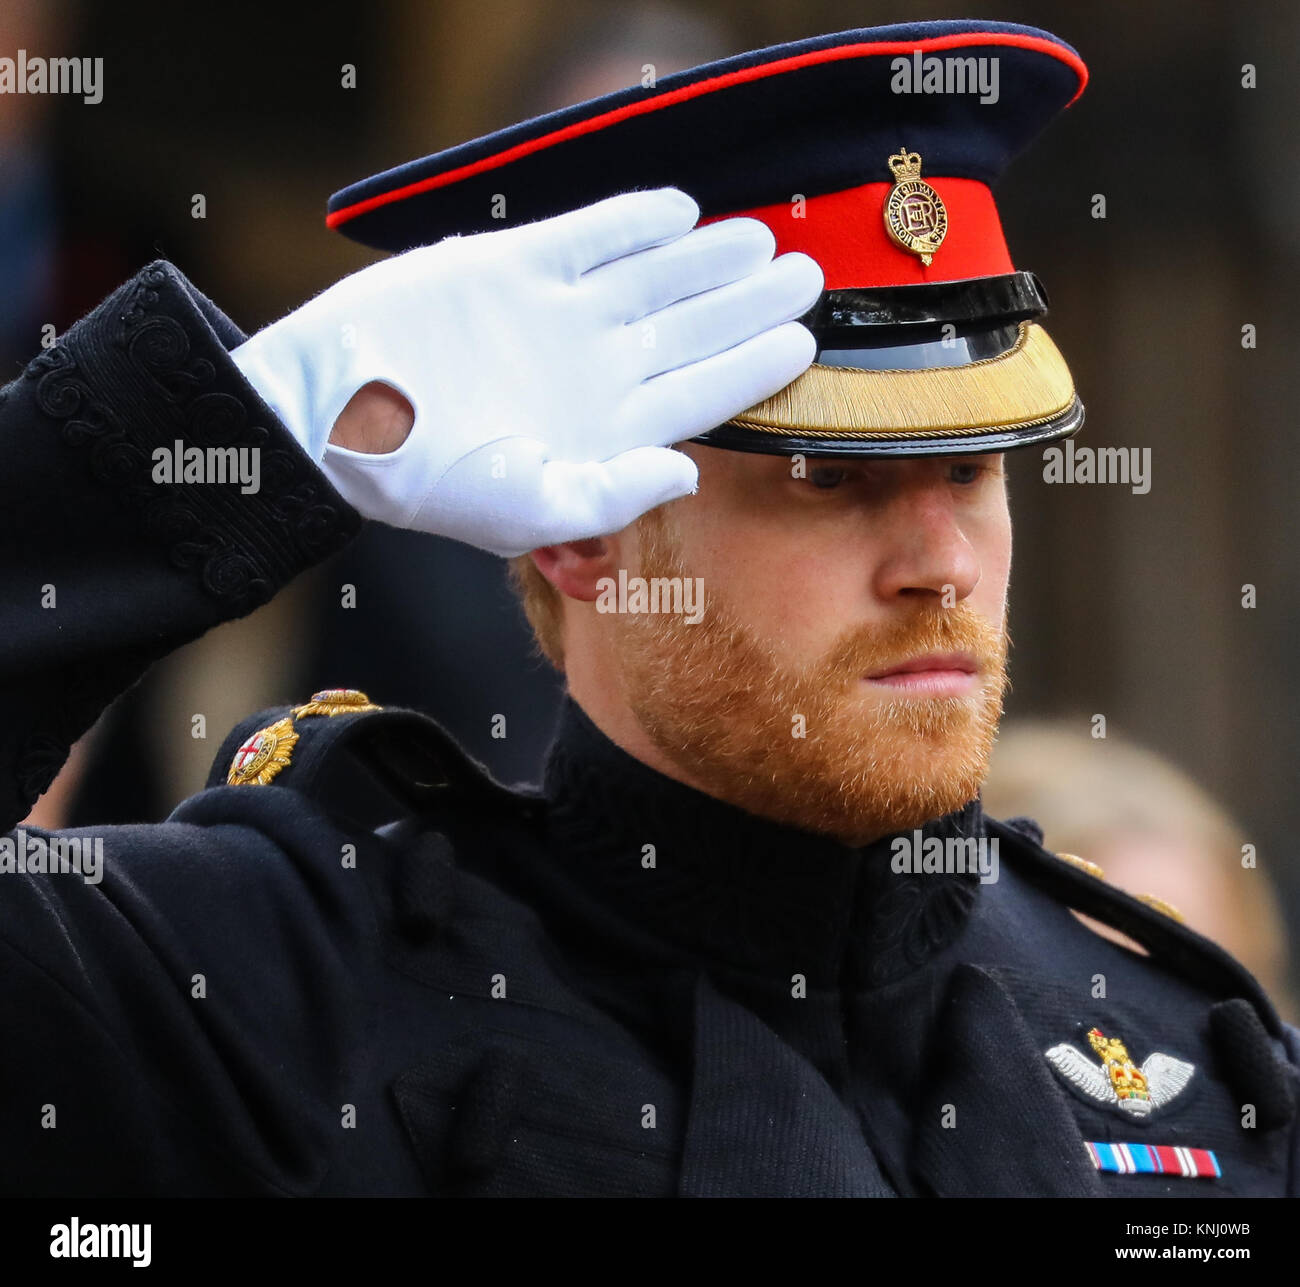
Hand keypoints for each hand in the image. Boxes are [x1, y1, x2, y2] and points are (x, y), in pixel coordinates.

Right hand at [231, 188, 821, 555]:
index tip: (803, 339)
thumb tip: (688, 472)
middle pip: (690, 329)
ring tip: (761, 237)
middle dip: (748, 301)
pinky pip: (588, 236)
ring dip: (706, 257)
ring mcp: (556, 316)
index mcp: (605, 428)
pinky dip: (632, 221)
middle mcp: (591, 370)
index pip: (699, 393)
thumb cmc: (428, 479)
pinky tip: (680, 212)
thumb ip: (615, 495)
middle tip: (807, 273)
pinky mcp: (514, 267)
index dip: (753, 364)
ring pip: (652, 279)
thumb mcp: (530, 508)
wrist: (335, 412)